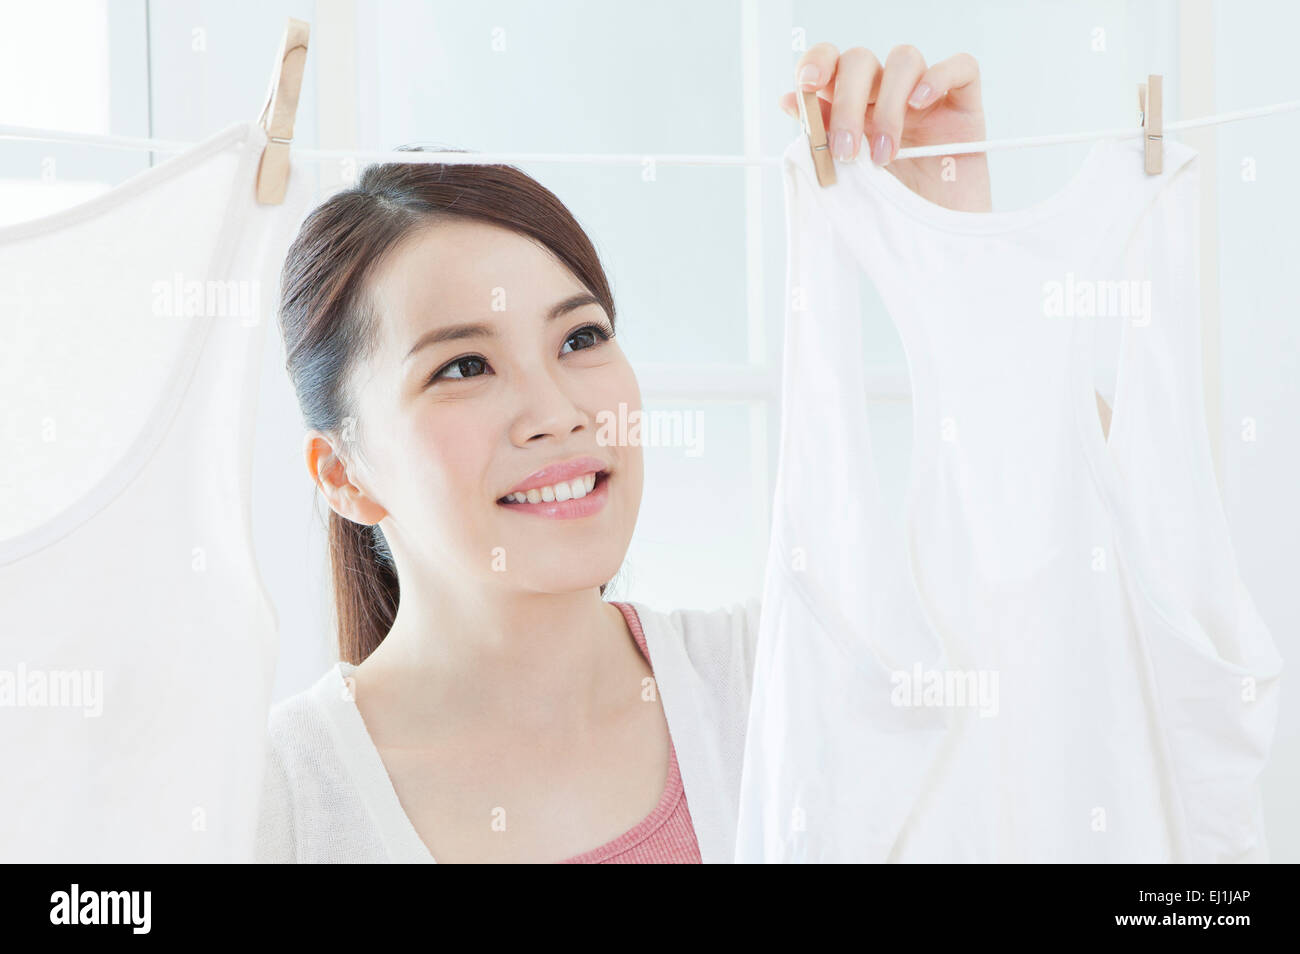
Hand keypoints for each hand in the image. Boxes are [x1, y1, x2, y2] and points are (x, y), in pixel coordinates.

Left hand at [779, 43, 990, 212]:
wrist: (934, 248)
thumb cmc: (888, 217)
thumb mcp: (846, 181)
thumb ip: (822, 141)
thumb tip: (789, 100)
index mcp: (851, 109)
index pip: (830, 64)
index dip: (816, 63)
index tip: (807, 86)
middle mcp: (884, 97)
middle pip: (860, 62)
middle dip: (846, 103)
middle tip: (845, 152)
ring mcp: (925, 99)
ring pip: (903, 59)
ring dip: (887, 105)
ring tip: (885, 156)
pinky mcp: (964, 105)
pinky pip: (959, 66)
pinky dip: (937, 77)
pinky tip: (921, 104)